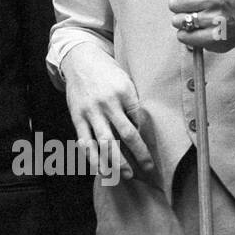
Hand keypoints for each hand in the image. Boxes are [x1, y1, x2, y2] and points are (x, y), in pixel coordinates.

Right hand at [61, 44, 154, 181]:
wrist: (80, 59)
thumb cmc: (108, 72)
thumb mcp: (126, 80)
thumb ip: (134, 103)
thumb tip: (145, 130)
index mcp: (124, 91)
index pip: (141, 121)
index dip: (150, 139)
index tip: (158, 153)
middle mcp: (107, 102)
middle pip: (126, 135)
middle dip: (139, 155)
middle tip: (148, 170)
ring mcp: (91, 111)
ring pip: (105, 142)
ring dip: (117, 162)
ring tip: (126, 175)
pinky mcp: (77, 117)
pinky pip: (85, 142)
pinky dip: (93, 158)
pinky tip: (101, 170)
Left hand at [162, 0, 234, 52]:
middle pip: (173, 4)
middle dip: (180, 8)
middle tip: (196, 9)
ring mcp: (216, 18)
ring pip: (177, 21)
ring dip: (183, 23)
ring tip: (198, 20)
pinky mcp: (214, 36)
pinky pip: (183, 36)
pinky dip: (186, 35)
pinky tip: (198, 31)